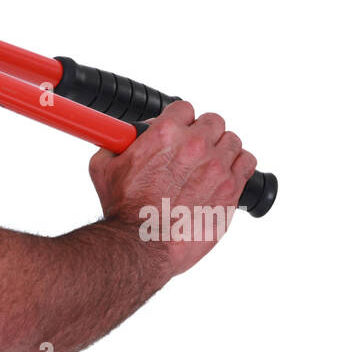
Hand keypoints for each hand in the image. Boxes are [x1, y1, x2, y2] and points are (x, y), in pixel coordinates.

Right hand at [88, 100, 256, 276]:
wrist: (143, 243)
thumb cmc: (124, 210)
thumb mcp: (104, 167)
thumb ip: (118, 143)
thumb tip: (125, 137)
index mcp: (165, 134)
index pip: (184, 108)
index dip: (179, 120)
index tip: (178, 131)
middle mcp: (195, 146)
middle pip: (213, 121)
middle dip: (203, 133)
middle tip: (194, 149)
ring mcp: (216, 168)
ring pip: (232, 140)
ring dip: (222, 149)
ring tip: (210, 164)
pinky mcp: (231, 190)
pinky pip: (247, 163)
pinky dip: (239, 165)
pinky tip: (227, 174)